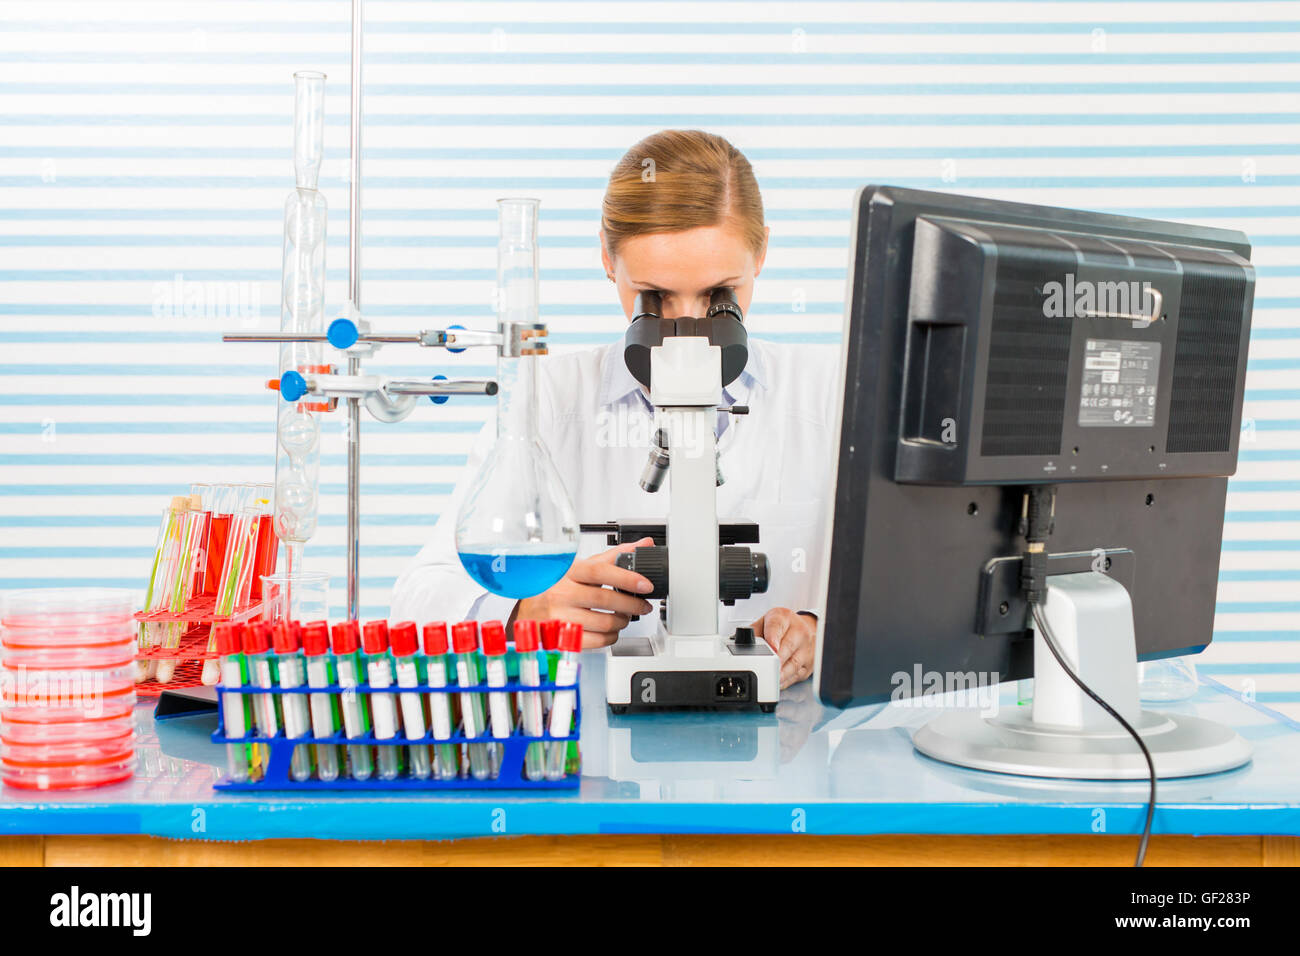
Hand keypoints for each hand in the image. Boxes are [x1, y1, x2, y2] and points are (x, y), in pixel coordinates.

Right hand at [513, 537, 655, 648]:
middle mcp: (562, 593)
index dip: (626, 577)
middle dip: (632, 604)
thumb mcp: (580, 567)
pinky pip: (597, 641)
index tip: (645, 584)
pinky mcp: (562, 637)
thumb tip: (644, 545)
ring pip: (604, 622)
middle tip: (642, 605)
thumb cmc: (555, 586)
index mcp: (568, 572)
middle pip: (605, 599)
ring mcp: (561, 617)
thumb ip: (613, 557)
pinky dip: (611, 637)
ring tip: (625, 616)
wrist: (525, 608)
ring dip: (623, 621)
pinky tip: (611, 630)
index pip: (600, 571)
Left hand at [752, 607, 816, 688]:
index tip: (772, 647)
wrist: (807, 628)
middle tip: (764, 669)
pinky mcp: (809, 664)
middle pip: (787, 647)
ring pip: (794, 664)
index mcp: (784, 617)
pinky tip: (777, 683)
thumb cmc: (783, 626)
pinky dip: (786, 681)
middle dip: (775, 660)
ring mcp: (806, 648)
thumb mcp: (765, 621)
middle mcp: (798, 631)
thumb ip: (753, 632)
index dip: (773, 637)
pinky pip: (797, 675)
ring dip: (780, 674)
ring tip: (770, 680)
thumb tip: (738, 644)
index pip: (777, 626)